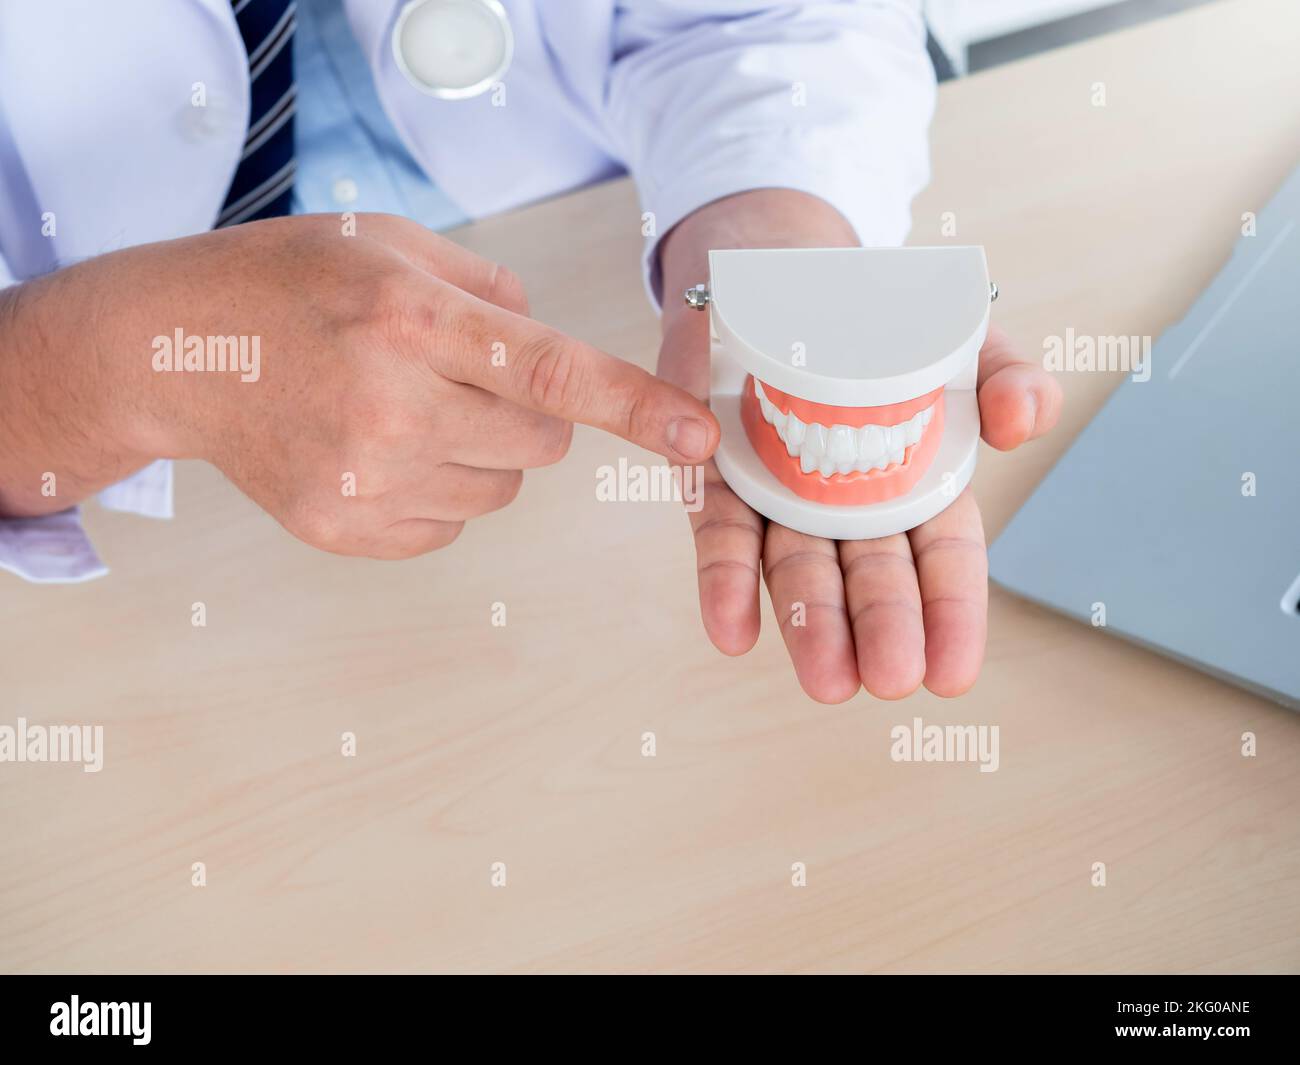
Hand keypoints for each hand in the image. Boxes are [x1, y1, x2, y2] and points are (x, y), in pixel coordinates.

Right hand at [1, 214, 718, 557]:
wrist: (177, 352)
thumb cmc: (291, 284)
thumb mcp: (390, 244)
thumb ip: (489, 288)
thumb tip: (554, 348)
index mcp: (413, 322)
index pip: (553, 372)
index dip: (638, 407)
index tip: (699, 439)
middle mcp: (394, 408)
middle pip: (544, 440)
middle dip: (528, 411)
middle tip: (458, 376)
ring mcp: (366, 480)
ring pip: (503, 488)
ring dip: (481, 451)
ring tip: (404, 409)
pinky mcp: (346, 529)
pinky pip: (452, 525)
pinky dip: (436, 490)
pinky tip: (376, 448)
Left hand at [657, 191, 1061, 701]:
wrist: (782, 270)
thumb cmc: (880, 324)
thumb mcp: (960, 337)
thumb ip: (1007, 376)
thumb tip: (1029, 419)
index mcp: (915, 485)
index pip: (940, 562)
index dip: (951, 615)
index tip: (954, 674)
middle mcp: (846, 506)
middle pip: (869, 578)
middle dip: (882, 629)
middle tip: (887, 680)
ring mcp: (780, 496)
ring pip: (798, 569)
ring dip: (810, 624)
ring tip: (825, 681)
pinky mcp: (715, 479)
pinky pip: (721, 534)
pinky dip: (726, 583)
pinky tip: (732, 634)